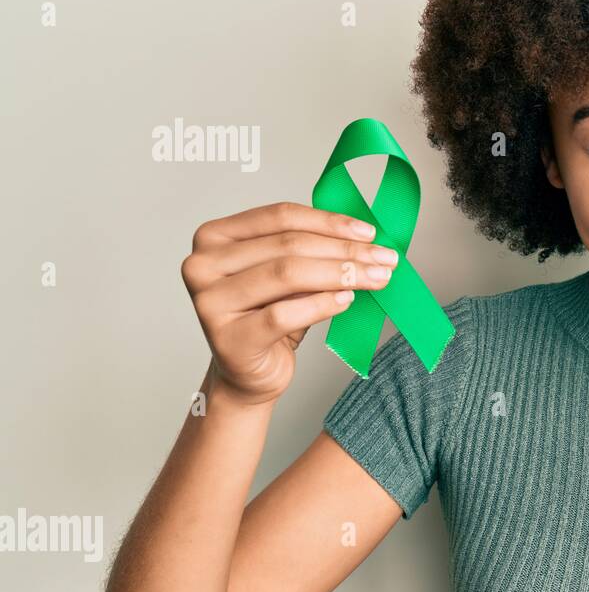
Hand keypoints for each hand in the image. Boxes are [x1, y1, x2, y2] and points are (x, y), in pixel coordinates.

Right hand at [181, 201, 398, 406]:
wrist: (249, 375)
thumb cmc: (269, 318)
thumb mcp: (287, 276)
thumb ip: (311, 250)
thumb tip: (364, 238)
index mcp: (214, 236)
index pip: (280, 216)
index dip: (329, 222)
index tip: (369, 233)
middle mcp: (202, 264)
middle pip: (288, 245)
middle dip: (344, 251)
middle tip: (384, 259)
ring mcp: (209, 302)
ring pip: (287, 274)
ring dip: (341, 274)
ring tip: (376, 278)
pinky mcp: (228, 338)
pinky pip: (284, 314)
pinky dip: (322, 305)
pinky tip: (347, 301)